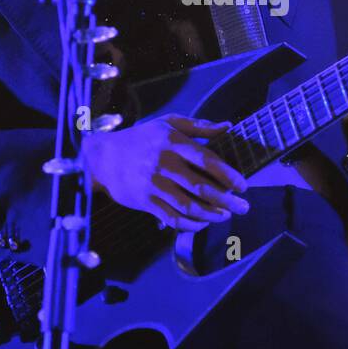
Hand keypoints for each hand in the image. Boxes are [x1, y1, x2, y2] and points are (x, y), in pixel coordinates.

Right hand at [81, 114, 249, 231]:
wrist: (103, 157)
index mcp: (172, 142)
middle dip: (227, 200)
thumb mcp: (168, 123)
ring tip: (226, 216)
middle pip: (201, 187)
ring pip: (188, 206)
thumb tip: (227, 126)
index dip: (228, 175)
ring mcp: (153, 185)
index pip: (207, 160)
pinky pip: (171, 217)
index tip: (243, 186)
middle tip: (244, 208)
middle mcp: (164, 164)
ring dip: (211, 215)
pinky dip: (189, 224)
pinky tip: (202, 224)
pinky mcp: (145, 202)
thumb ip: (199, 126)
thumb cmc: (141, 138)